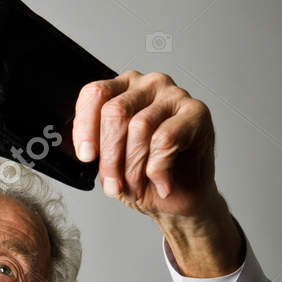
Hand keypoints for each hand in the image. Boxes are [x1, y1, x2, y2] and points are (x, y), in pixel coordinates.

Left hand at [72, 70, 218, 219]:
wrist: (183, 196)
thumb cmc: (148, 174)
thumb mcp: (112, 161)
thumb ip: (98, 147)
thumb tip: (84, 150)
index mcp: (122, 89)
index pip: (95, 94)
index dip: (86, 128)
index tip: (87, 156)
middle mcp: (148, 85)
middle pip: (115, 111)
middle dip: (110, 156)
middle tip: (112, 184)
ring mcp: (173, 95)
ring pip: (140, 126)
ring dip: (134, 166)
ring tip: (137, 185)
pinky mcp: (196, 112)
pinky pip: (166, 138)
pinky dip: (158, 169)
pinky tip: (162, 183)